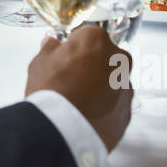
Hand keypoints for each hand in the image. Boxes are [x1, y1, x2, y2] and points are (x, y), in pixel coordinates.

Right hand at [25, 25, 131, 150]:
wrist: (61, 131)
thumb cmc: (50, 91)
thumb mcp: (39, 62)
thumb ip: (50, 50)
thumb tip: (52, 45)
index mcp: (96, 40)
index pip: (86, 35)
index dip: (73, 47)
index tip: (65, 57)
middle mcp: (118, 60)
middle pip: (106, 57)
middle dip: (93, 65)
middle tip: (72, 79)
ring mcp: (125, 88)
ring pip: (113, 83)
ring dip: (100, 88)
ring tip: (78, 102)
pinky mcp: (126, 113)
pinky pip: (115, 106)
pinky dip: (104, 109)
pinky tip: (86, 116)